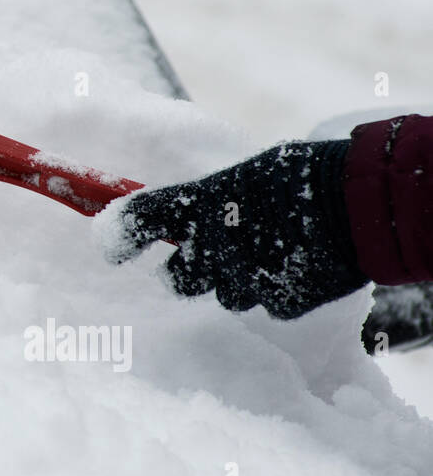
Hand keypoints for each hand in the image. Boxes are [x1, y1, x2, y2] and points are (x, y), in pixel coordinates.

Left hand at [99, 140, 368, 318]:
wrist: (363, 201)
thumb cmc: (304, 174)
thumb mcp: (246, 175)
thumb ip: (210, 200)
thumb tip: (181, 217)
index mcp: (201, 201)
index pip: (137, 220)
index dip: (120, 237)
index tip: (112, 249)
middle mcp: (213, 243)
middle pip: (177, 279)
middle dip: (187, 272)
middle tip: (205, 258)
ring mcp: (246, 276)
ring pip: (225, 293)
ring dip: (238, 278)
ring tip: (272, 249)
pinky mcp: (279, 300)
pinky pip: (266, 302)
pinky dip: (277, 287)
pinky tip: (297, 263)